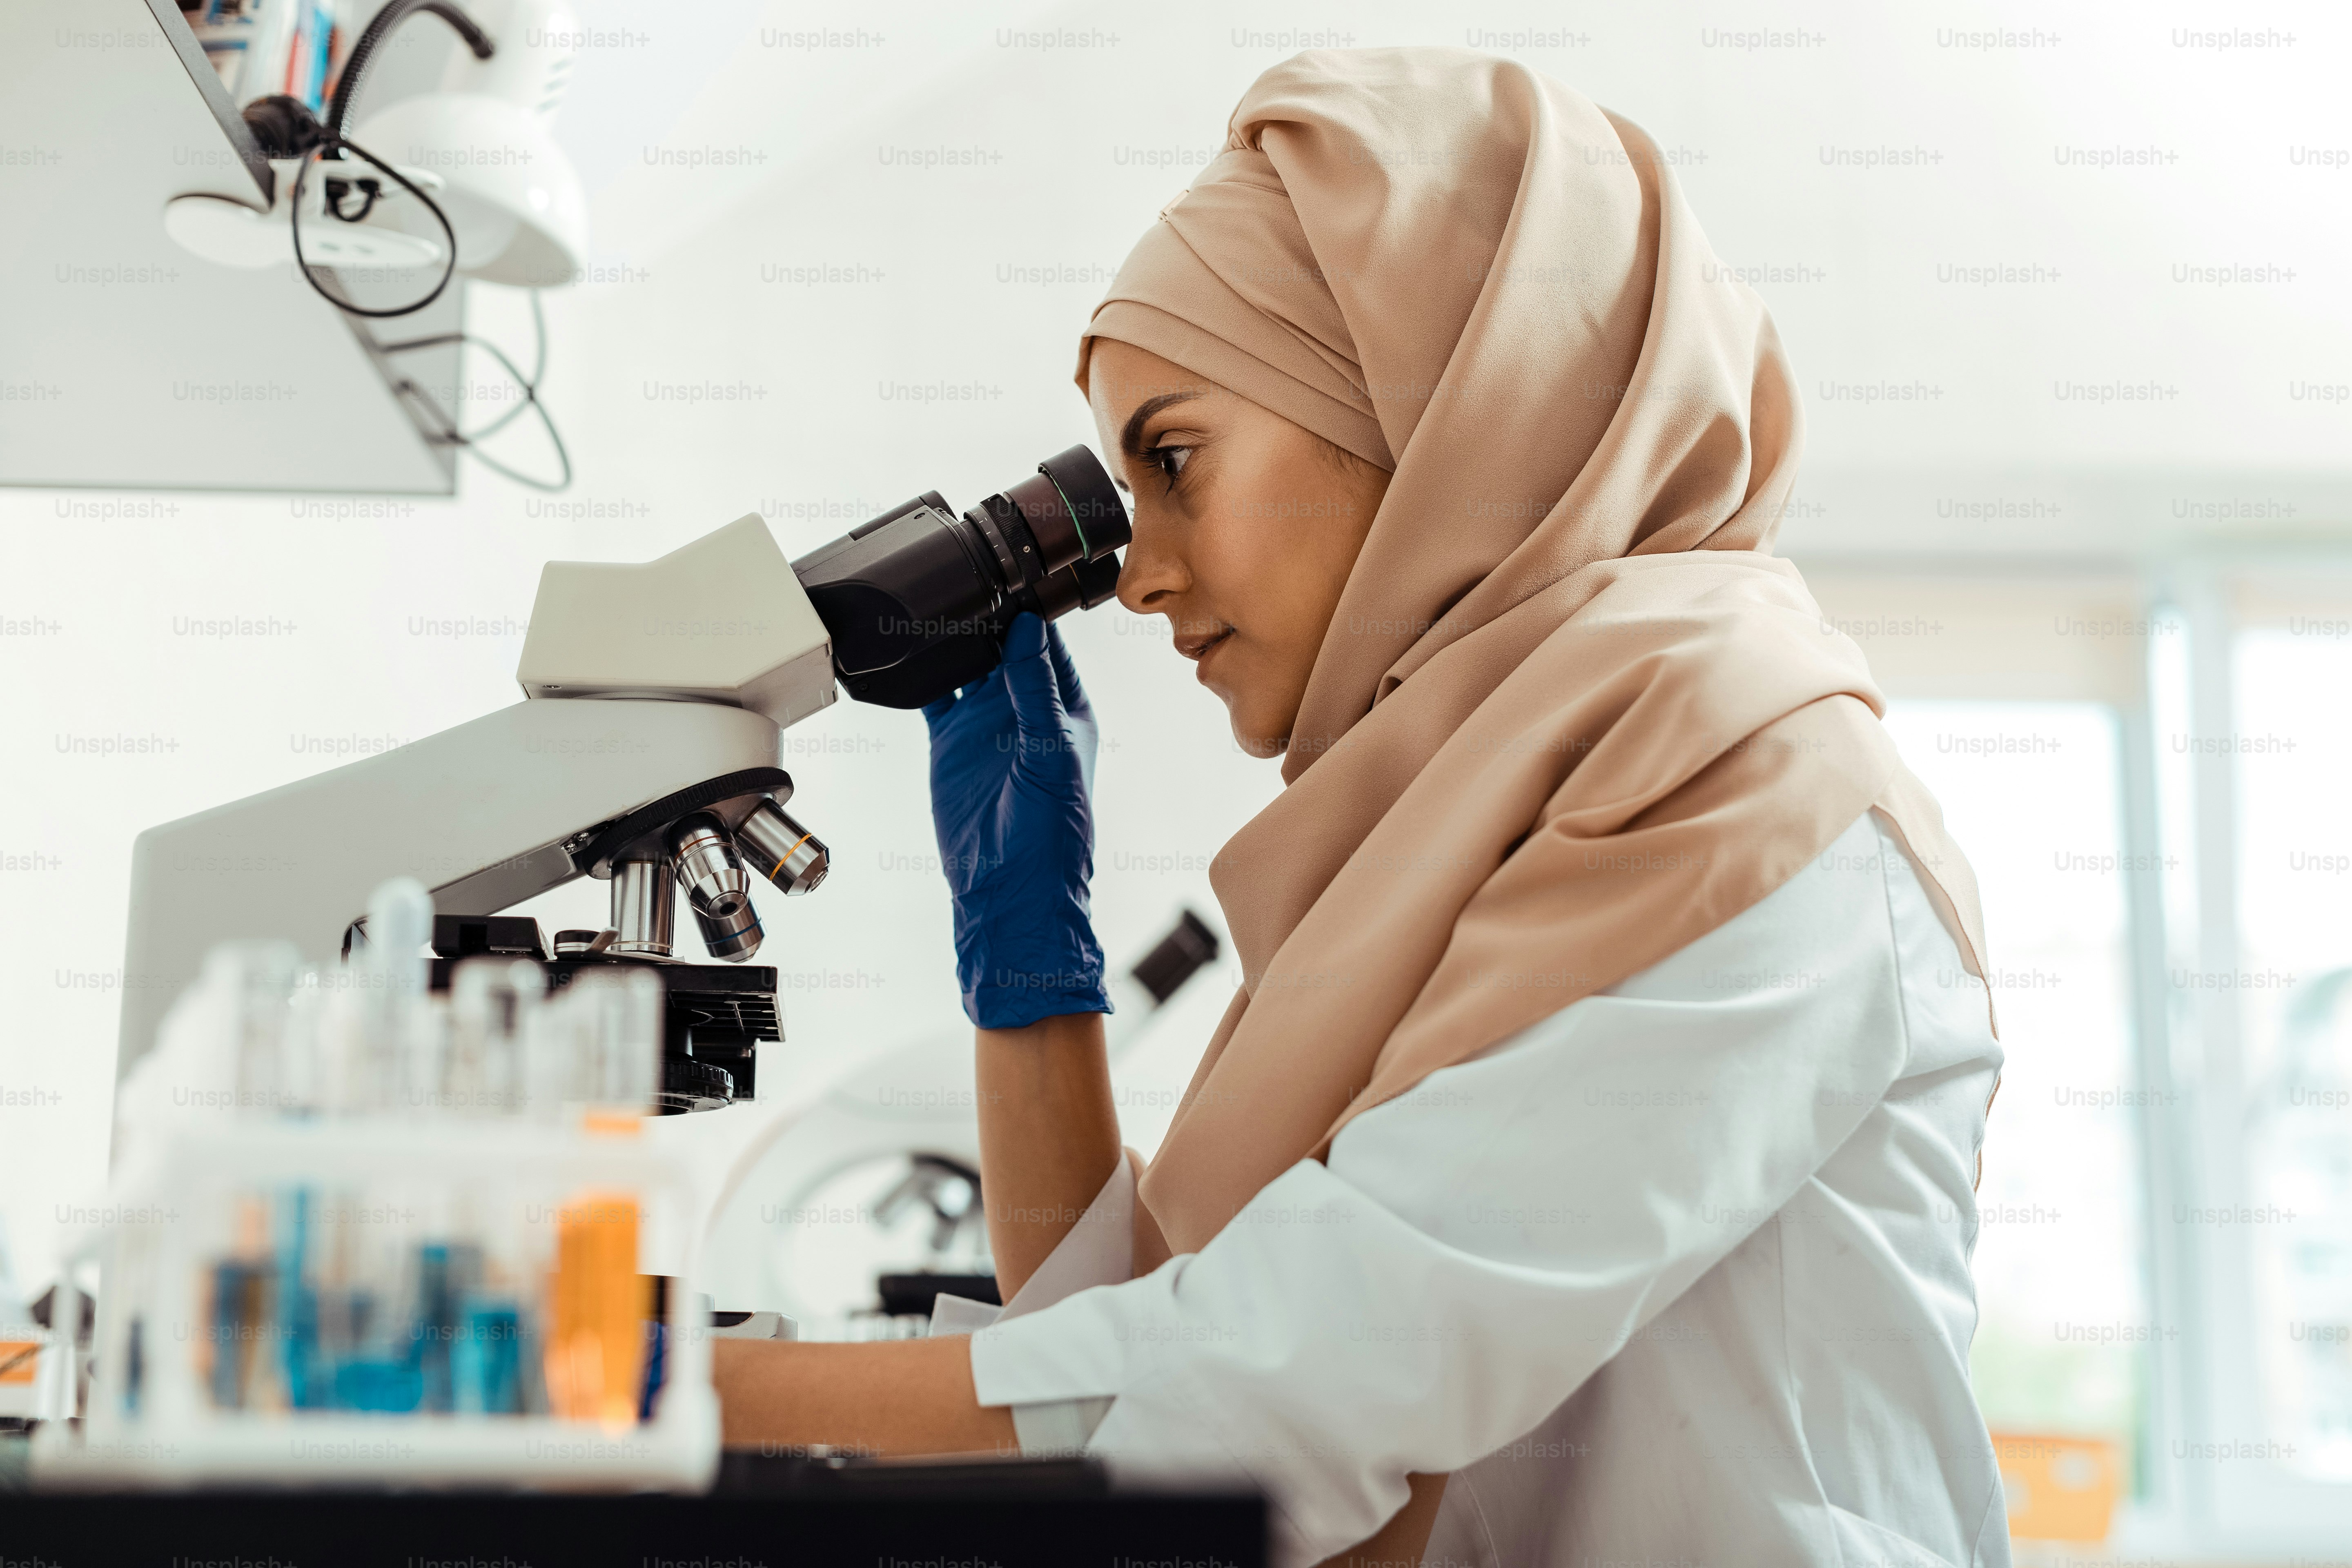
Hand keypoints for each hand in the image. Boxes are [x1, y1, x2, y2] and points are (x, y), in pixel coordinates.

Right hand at [922, 613, 1108, 1027]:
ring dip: (953, 637)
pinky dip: (922, 674)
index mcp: (1064, 707)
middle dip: (984, 613)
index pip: (1046, 644)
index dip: (1029, 609)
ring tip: (930, 597)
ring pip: (968, 664)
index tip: (1009, 571)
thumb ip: (1035, 691)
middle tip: (958, 572)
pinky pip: (936, 696)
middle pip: (1002, 644)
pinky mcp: (952, 743)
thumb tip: (1028, 629)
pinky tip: (905, 647)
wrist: (1008, 891)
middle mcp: (1024, 709)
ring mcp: (986, 724)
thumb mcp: (1050, 752)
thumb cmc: (1051, 833)